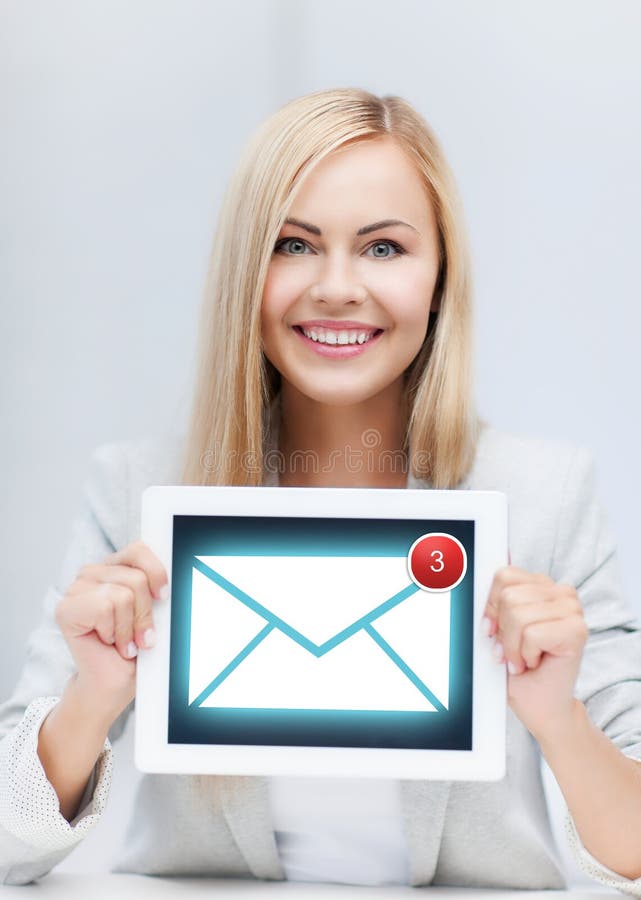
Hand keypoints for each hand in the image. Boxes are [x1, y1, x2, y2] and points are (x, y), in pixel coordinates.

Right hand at [55, 540, 167, 720]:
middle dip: (145, 613)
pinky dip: (114, 631)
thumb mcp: (154, 613)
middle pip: (136, 577)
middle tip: (141, 636)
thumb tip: (174, 580)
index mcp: (114, 568)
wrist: (113, 684)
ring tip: (124, 641)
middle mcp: (92, 573)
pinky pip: (105, 607)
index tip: (163, 597)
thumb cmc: (135, 649)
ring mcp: (76, 589)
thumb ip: (156, 591)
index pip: (138, 549)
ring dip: (130, 627)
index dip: (156, 572)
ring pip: (123, 594)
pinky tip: (108, 643)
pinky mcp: (66, 609)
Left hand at [482, 565, 587, 741]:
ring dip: (514, 646)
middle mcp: (561, 593)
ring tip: (524, 658)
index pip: (504, 576)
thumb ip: (493, 604)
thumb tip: (470, 582)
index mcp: (541, 585)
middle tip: (512, 651)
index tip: (491, 629)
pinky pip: (532, 634)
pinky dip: (526, 654)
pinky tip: (535, 662)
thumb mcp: (499, 629)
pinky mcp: (577, 630)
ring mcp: (572, 610)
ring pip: (518, 615)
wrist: (540, 706)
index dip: (491, 605)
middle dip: (503, 631)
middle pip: (509, 596)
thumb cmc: (520, 669)